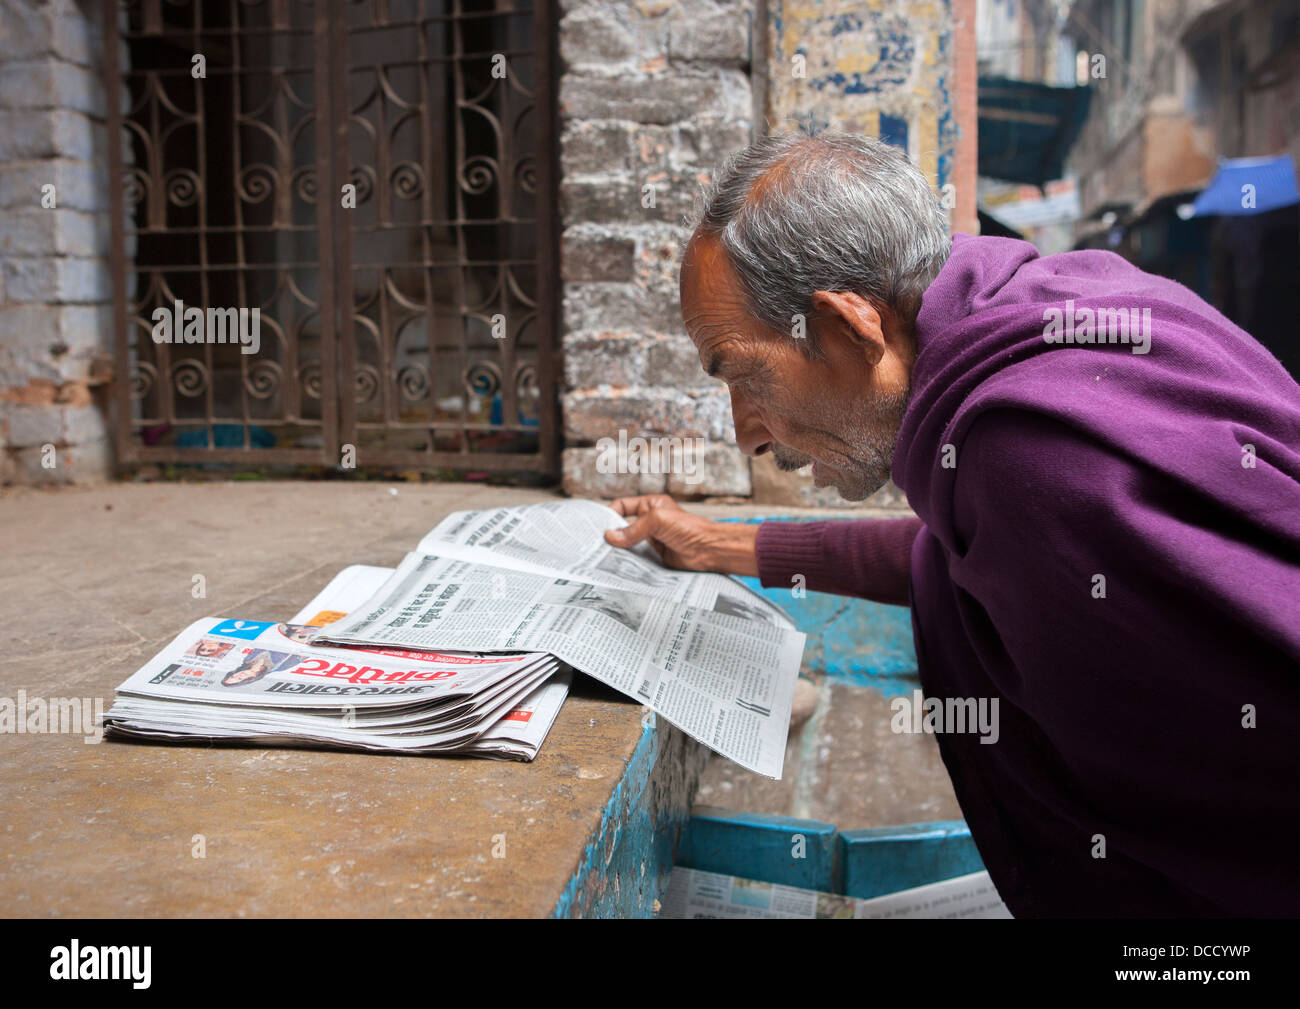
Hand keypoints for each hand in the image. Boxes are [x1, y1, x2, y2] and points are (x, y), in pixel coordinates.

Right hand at [604, 495, 758, 576]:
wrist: (708, 551)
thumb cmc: (690, 529)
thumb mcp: (658, 521)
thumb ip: (634, 529)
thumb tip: (611, 537)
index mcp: (650, 506)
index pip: (623, 506)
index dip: (610, 514)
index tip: (598, 525)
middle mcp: (650, 522)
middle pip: (623, 526)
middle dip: (611, 534)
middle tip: (596, 543)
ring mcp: (652, 539)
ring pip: (628, 544)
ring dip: (619, 550)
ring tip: (603, 556)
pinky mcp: (655, 556)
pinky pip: (636, 558)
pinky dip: (628, 562)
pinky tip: (619, 566)